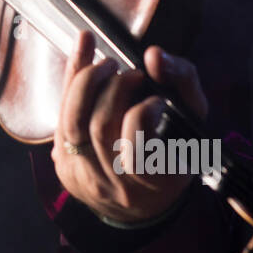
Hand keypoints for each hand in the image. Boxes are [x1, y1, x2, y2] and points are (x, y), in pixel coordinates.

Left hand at [51, 30, 208, 224]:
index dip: (143, 116)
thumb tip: (153, 56)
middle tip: (131, 74)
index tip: (156, 100)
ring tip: (108, 67)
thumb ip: (181, 80)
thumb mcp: (192, 116)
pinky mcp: (64, 167)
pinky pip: (60, 121)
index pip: (139, 150)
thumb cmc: (174, 148)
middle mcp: (118, 186)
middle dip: (115, 89)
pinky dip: (71, 86)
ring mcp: (86, 178)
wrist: (144, 197)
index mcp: (159, 180)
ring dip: (87, 83)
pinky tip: (86, 65)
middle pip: (101, 129)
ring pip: (72, 123)